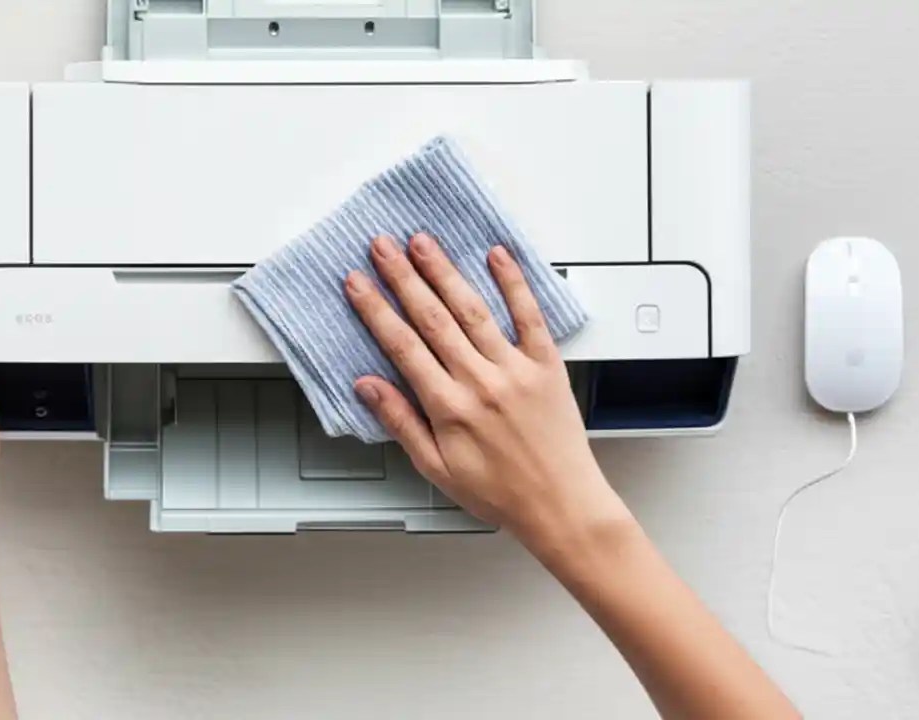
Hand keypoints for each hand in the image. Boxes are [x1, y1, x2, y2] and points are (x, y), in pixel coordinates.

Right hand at [346, 234, 629, 550]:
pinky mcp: (547, 364)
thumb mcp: (436, 468)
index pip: (402, 346)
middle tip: (382, 246)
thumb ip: (400, 421)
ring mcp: (515, 369)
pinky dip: (513, 283)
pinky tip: (496, 256)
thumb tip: (367, 386)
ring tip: (422, 243)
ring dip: (444, 271)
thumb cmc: (499, 492)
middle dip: (402, 277)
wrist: (561, 504)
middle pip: (432, 318)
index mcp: (449, 407)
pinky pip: (529, 316)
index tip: (357, 283)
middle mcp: (480, 381)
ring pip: (472, 310)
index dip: (375, 310)